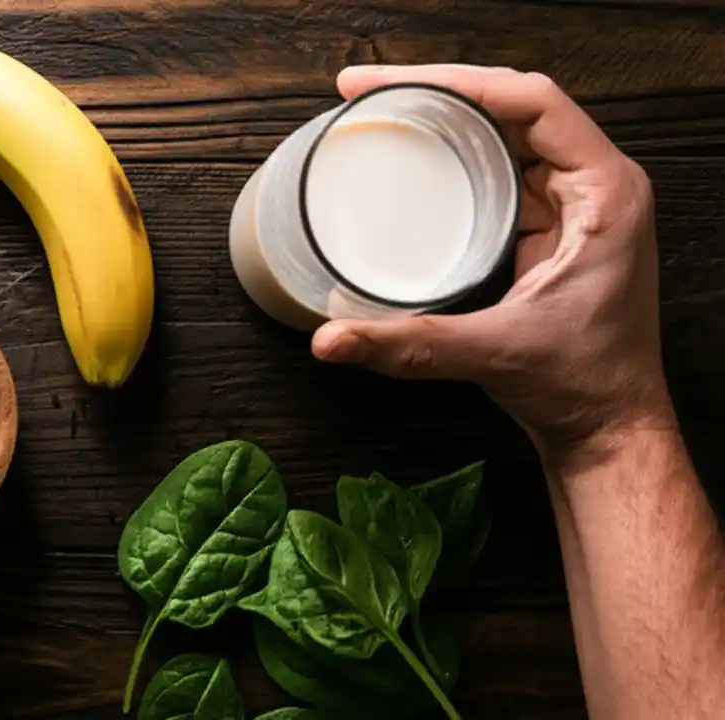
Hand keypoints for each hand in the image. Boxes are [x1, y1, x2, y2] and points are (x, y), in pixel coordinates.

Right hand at [311, 65, 672, 455]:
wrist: (607, 429)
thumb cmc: (585, 386)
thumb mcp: (494, 354)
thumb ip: (408, 346)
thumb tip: (330, 338)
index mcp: (603, 194)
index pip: (533, 101)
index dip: (459, 81)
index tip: (391, 83)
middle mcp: (593, 188)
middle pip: (514, 105)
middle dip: (439, 88)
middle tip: (365, 89)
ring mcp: (572, 207)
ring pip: (506, 133)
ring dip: (446, 116)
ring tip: (383, 109)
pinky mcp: (549, 230)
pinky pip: (501, 169)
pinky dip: (456, 155)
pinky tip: (415, 156)